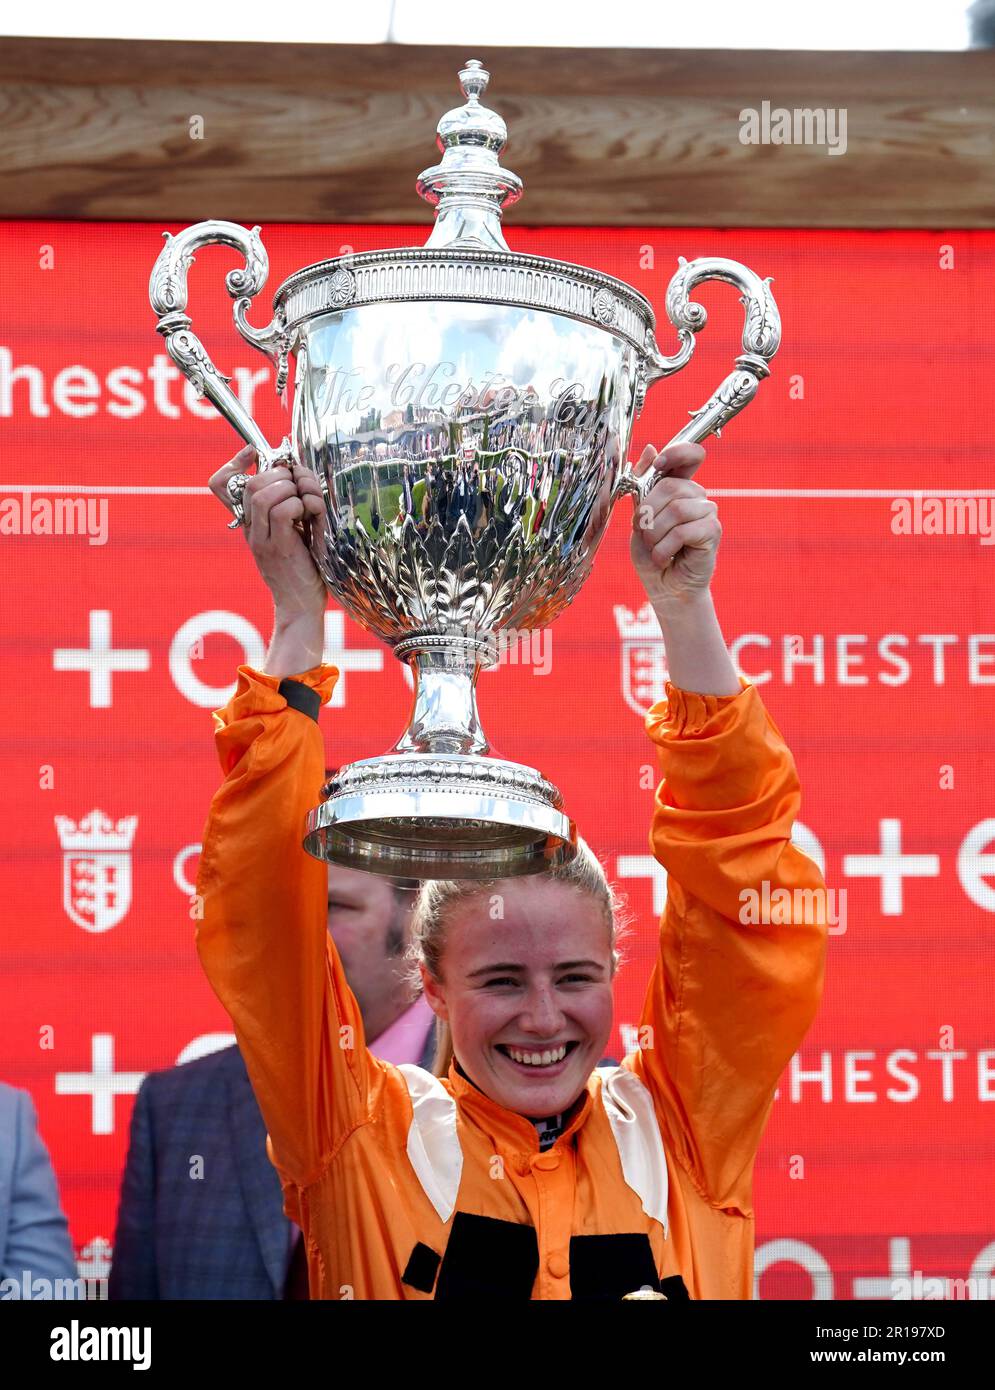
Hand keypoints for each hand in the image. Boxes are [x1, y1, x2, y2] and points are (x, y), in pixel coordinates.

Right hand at [209, 446, 327, 627]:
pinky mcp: (279, 548)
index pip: (221, 484)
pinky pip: (282, 512)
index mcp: (249, 522)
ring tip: (307, 501)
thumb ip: (288, 507)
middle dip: (279, 473)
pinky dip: (300, 504)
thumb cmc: (303, 567)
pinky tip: (311, 515)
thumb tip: (297, 474)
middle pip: (250, 484)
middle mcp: (250, 529)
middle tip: (299, 484)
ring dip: (291, 488)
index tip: (256, 452)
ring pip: (264, 494)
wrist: (301, 605)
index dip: (236, 461)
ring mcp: (262, 539)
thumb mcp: (293, 531)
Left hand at [628, 442, 719, 607]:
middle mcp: (696, 495)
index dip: (676, 453)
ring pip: (676, 509)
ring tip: (654, 549)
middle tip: (644, 534)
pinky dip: (665, 547)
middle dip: (647, 514)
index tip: (659, 464)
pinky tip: (664, 558)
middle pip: (670, 486)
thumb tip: (651, 448)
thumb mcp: (639, 518)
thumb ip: (643, 486)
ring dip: (655, 534)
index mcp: (678, 486)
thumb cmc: (652, 553)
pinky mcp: (712, 531)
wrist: (664, 587)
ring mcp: (707, 512)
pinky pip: (684, 530)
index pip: (689, 455)